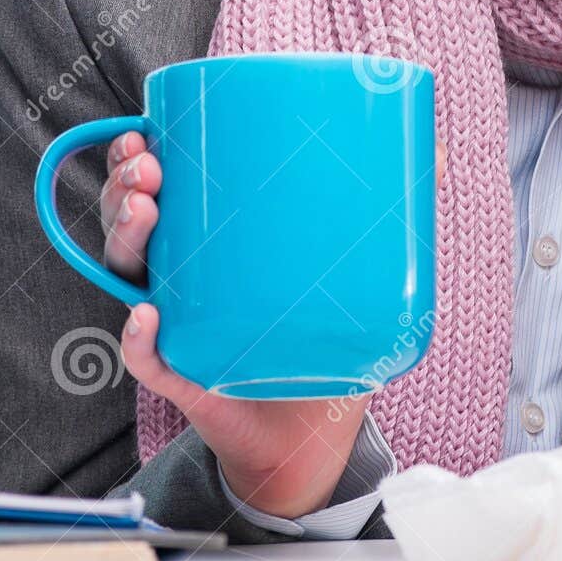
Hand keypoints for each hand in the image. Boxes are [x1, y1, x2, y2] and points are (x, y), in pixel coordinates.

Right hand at [99, 128, 445, 516]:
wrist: (311, 429)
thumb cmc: (321, 335)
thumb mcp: (353, 266)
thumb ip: (389, 208)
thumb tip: (436, 149)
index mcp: (203, 241)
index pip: (153, 189)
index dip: (135, 158)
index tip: (145, 131)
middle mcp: (177, 278)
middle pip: (130, 223)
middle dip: (125, 187)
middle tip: (149, 169)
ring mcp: (175, 325)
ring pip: (129, 276)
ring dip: (127, 238)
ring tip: (147, 211)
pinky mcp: (184, 376)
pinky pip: (149, 358)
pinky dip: (141, 338)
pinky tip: (149, 315)